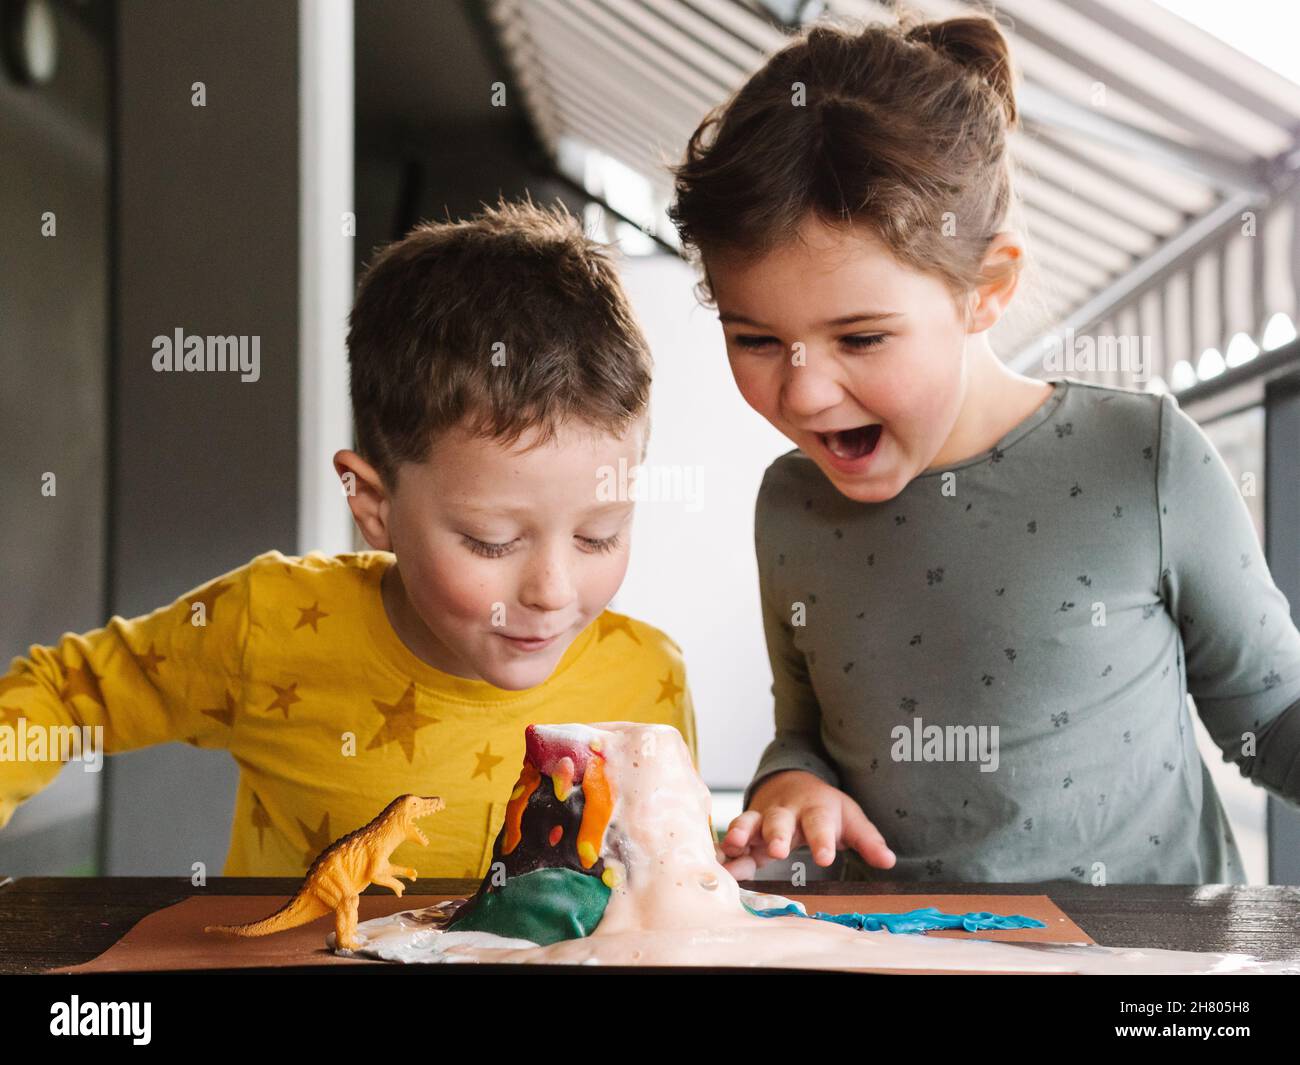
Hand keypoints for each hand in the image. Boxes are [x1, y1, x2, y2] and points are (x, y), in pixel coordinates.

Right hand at [719, 770, 894, 879]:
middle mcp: (786, 813)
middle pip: (780, 821)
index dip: (822, 841)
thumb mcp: (850, 819)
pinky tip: (714, 861)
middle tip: (778, 849)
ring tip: (733, 846)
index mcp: (815, 810)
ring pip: (749, 823)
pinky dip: (722, 849)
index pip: (820, 824)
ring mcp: (762, 820)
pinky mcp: (746, 832)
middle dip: (777, 834)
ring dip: (741, 833)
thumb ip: (868, 841)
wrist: (791, 784)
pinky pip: (732, 839)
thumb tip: (889, 861)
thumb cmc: (823, 808)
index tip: (826, 858)